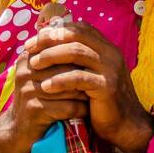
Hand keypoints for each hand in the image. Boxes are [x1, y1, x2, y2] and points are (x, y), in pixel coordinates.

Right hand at [0, 45, 90, 152]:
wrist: (18, 131)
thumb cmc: (39, 99)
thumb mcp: (43, 74)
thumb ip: (58, 56)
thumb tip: (87, 34)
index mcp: (29, 57)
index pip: (64, 49)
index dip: (82, 60)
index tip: (94, 68)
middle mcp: (26, 71)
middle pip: (69, 68)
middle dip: (86, 77)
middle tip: (99, 83)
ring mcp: (28, 90)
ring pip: (71, 87)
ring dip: (86, 94)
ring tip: (94, 98)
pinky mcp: (34, 109)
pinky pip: (69, 107)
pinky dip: (81, 110)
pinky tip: (86, 112)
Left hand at [23, 21, 153, 152]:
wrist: (124, 125)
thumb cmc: (102, 100)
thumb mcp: (91, 75)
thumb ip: (78, 61)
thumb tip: (49, 46)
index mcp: (107, 48)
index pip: (80, 28)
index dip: (55, 30)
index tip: (34, 39)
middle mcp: (111, 54)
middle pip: (77, 35)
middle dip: (49, 39)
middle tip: (28, 48)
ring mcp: (111, 69)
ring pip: (76, 52)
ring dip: (50, 56)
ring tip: (33, 65)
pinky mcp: (107, 87)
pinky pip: (78, 78)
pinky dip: (59, 80)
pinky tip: (45, 86)